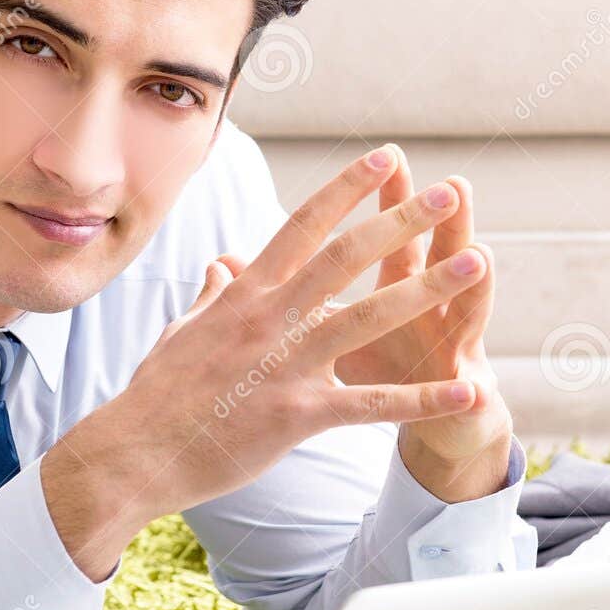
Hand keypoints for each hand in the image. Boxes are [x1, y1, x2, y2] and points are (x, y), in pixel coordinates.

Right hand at [41, 147, 490, 578]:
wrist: (135, 452)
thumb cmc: (157, 393)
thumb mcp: (183, 331)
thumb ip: (212, 295)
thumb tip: (219, 265)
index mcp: (246, 294)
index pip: (303, 225)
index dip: (347, 188)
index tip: (385, 157)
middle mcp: (269, 320)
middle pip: (344, 257)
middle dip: (399, 221)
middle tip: (447, 192)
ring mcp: (284, 366)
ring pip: (366, 318)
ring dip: (425, 290)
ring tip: (474, 265)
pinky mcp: (297, 415)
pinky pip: (370, 403)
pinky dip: (421, 398)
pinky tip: (465, 389)